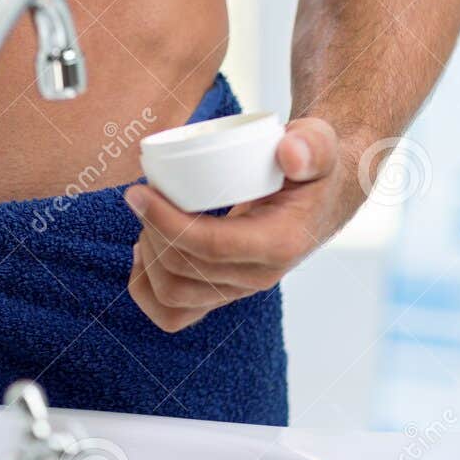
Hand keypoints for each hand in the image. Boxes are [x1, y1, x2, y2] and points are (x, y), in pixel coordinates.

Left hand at [125, 117, 352, 332]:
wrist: (321, 194)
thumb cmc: (312, 167)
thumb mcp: (319, 146)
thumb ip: (312, 145)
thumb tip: (289, 152)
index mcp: (280, 243)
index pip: (211, 246)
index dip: (166, 222)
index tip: (138, 192)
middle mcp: (258, 276)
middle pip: (184, 273)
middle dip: (151, 233)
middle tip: (142, 195)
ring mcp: (238, 289)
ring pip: (173, 298)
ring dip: (148, 258)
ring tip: (145, 219)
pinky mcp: (221, 292)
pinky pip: (173, 314)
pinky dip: (147, 287)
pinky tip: (144, 249)